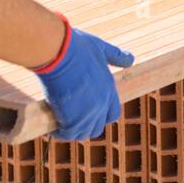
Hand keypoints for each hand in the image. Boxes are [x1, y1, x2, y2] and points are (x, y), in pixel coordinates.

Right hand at [33, 19, 133, 140]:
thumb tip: (131, 59)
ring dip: (72, 131)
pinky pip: (68, 134)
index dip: (100, 116)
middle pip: (97, 127)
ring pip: (83, 133)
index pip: (112, 114)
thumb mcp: (101, 48)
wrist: (58, 52)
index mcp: (109, 88)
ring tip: (60, 123)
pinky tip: (53, 126)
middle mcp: (102, 103)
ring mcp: (88, 112)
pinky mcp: (72, 118)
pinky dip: (60, 133)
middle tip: (69, 119)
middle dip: (85, 126)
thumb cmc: (77, 48)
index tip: (86, 111)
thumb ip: (116, 56)